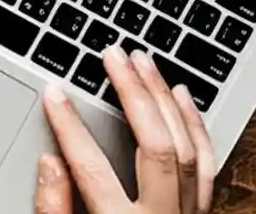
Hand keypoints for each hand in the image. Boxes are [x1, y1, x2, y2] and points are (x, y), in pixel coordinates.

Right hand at [35, 46, 215, 213]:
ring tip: (143, 63)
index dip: (70, 127)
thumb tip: (50, 164)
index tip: (54, 93)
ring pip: (186, 148)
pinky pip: (206, 163)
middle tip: (114, 56)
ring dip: (164, 99)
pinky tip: (181, 96)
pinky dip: (194, 126)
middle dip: (133, 93)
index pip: (93, 169)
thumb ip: (55, 211)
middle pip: (155, 146)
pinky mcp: (200, 212)